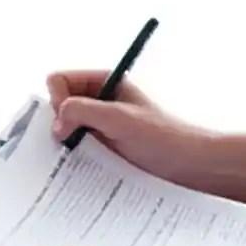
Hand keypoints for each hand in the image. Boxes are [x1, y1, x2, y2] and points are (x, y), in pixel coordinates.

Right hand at [47, 69, 215, 184]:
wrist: (189, 165)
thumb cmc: (163, 137)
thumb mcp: (120, 118)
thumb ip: (82, 111)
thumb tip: (55, 124)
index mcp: (103, 82)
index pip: (59, 80)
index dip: (58, 99)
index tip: (71, 119)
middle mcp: (98, 100)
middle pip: (57, 103)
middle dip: (59, 121)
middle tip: (75, 139)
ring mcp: (99, 123)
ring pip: (64, 126)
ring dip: (67, 141)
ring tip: (82, 154)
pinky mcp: (102, 145)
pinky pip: (75, 146)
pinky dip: (74, 155)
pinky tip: (86, 165)